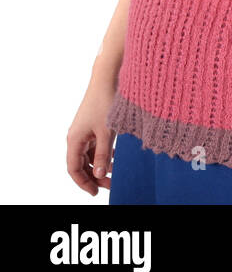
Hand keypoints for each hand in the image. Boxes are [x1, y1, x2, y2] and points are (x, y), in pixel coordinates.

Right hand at [66, 74, 116, 195]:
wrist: (109, 78)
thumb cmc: (106, 102)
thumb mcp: (107, 131)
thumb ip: (104, 154)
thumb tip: (100, 175)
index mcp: (74, 139)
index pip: (74, 169)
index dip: (83, 183)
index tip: (96, 193)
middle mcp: (77, 136)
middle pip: (82, 164)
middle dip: (94, 176)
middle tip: (111, 185)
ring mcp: (85, 130)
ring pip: (90, 155)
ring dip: (101, 165)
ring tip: (116, 174)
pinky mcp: (94, 125)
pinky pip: (96, 145)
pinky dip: (105, 153)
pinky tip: (117, 157)